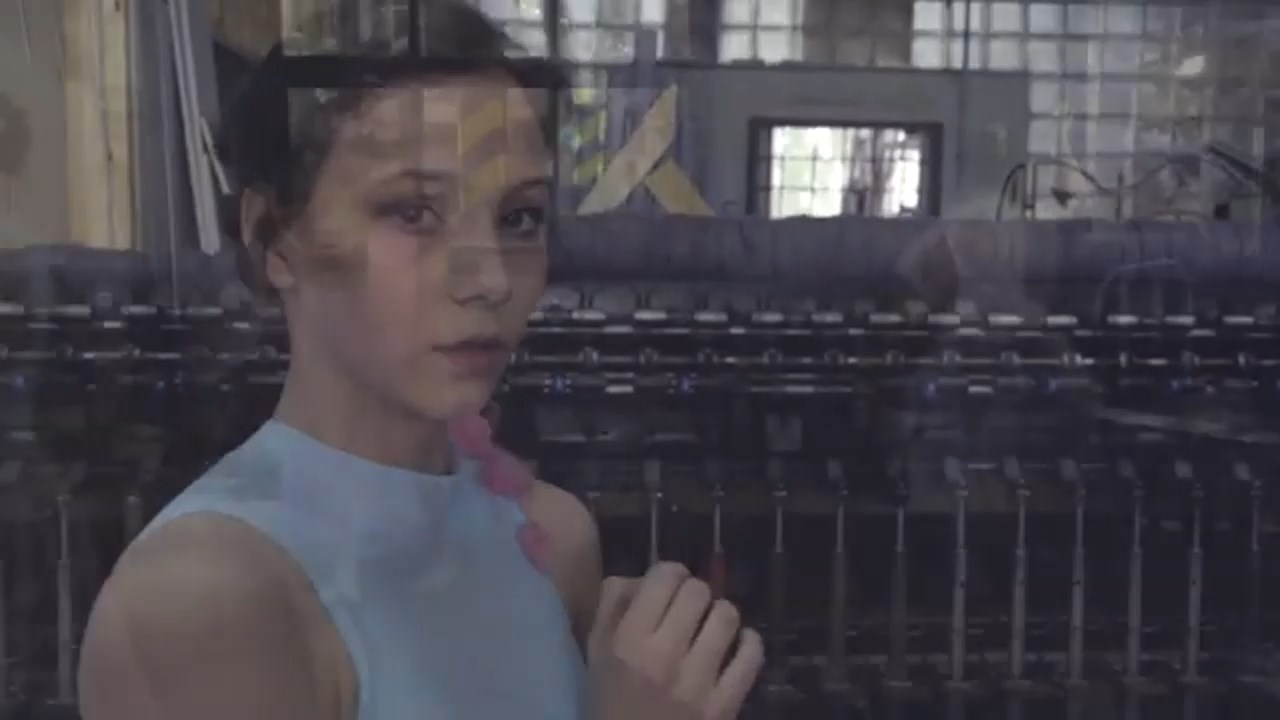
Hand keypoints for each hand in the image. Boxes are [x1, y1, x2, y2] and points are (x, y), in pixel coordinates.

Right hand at [586, 563, 763, 719]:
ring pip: (727, 616)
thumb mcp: (596, 654)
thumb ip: (612, 606)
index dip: (669, 574)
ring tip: (711, 630)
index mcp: (626, 642)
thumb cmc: (610, 705)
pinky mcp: (725, 706)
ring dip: (720, 617)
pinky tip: (735, 650)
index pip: (665, 575)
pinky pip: (752, 654)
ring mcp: (698, 683)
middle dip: (695, 594)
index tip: (668, 589)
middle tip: (689, 611)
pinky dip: (748, 644)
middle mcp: (663, 657)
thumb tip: (644, 577)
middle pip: (699, 590)